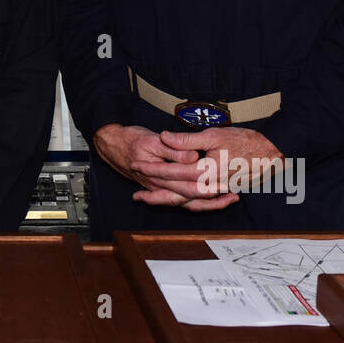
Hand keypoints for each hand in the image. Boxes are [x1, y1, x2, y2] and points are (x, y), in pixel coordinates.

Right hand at [94, 123, 236, 210]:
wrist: (109, 143)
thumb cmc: (130, 139)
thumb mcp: (152, 140)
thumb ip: (175, 149)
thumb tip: (193, 156)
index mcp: (160, 174)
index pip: (188, 184)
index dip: (208, 186)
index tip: (227, 184)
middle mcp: (161, 185)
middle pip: (191, 198)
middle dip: (214, 200)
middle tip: (233, 196)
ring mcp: (160, 188)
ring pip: (188, 202)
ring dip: (209, 202)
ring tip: (230, 199)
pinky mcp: (161, 187)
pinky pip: (181, 199)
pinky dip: (198, 200)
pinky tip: (213, 196)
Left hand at [133, 126, 284, 206]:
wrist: (270, 153)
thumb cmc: (244, 142)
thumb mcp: (213, 135)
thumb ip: (187, 139)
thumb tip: (163, 137)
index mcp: (205, 171)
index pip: (172, 171)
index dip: (152, 168)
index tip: (136, 165)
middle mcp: (209, 186)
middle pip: (175, 192)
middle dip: (154, 191)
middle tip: (136, 193)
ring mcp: (215, 192)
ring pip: (185, 200)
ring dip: (166, 200)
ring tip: (147, 200)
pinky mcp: (220, 192)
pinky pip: (198, 202)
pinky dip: (184, 203)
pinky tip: (174, 200)